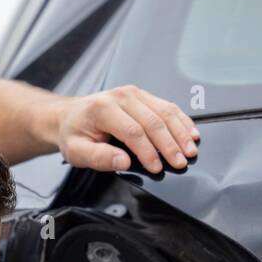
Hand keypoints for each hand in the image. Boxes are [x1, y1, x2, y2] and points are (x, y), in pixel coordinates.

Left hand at [56, 85, 199, 172]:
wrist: (71, 116)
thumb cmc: (75, 133)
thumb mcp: (76, 151)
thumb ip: (98, 158)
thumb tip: (123, 162)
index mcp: (103, 108)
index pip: (133, 131)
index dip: (148, 151)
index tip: (157, 168)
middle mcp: (121, 96)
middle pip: (153, 121)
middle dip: (170, 144)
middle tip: (181, 163)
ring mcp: (135, 94)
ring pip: (165, 112)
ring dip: (180, 132)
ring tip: (190, 150)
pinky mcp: (144, 96)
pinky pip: (167, 107)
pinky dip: (181, 121)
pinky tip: (191, 133)